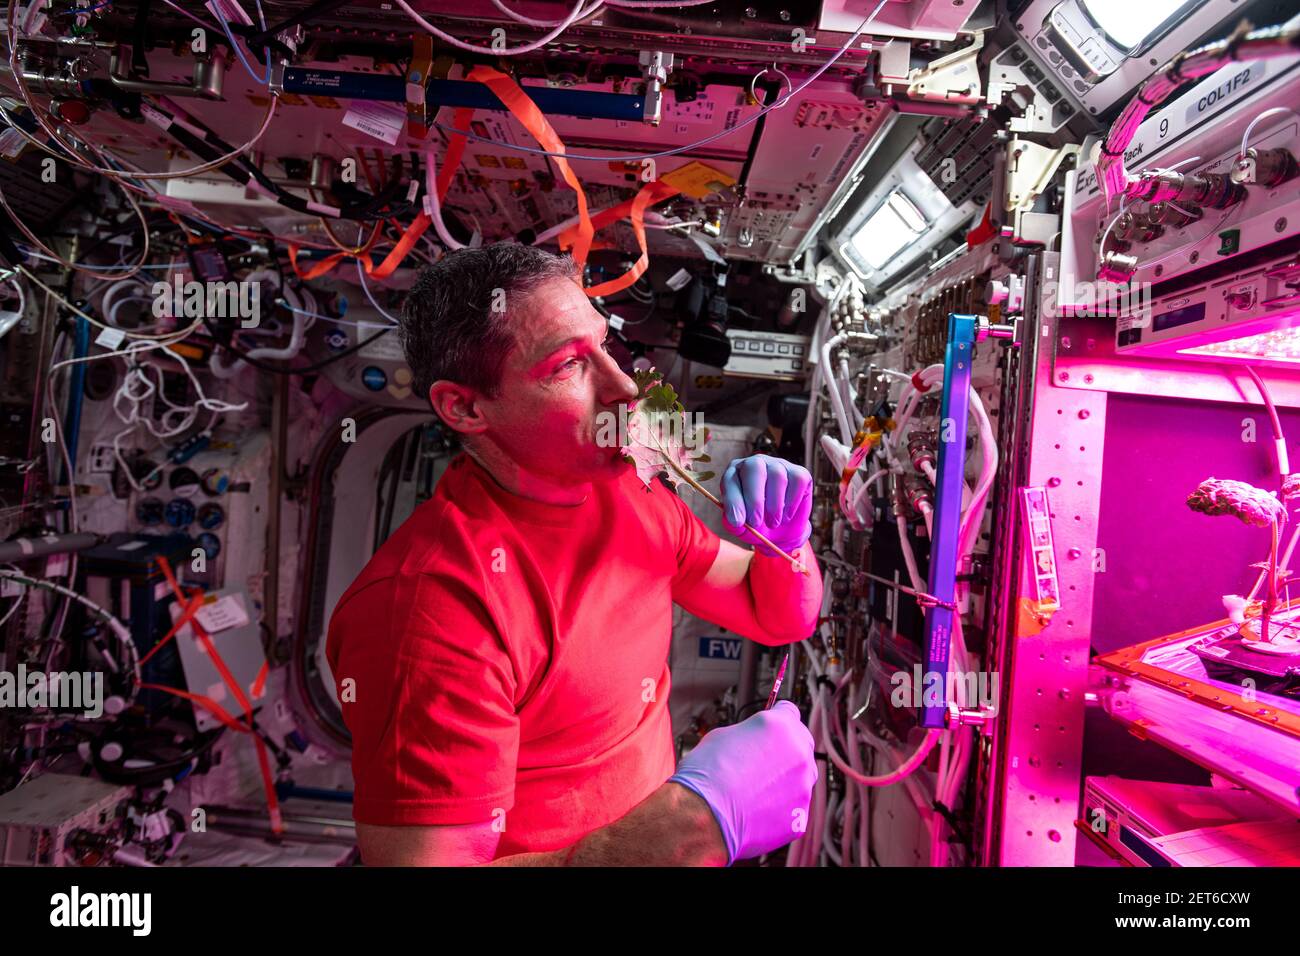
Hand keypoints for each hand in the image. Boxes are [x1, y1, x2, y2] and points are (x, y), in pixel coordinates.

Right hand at [668, 701, 816, 864]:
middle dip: (785, 749)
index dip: (777, 719)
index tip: (772, 728)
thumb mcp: (725, 735)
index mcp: (780, 726)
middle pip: (801, 743)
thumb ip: (752, 734)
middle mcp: (799, 752)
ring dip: (785, 778)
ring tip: (755, 788)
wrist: (704, 813)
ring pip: (801, 776)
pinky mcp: (800, 815)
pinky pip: (794, 805)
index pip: (790, 712)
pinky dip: (780, 805)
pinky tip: (756, 808)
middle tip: (762, 761)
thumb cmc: (707, 772)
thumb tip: (756, 740)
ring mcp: (803, 785)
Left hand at [720, 454, 812, 556]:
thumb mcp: (740, 528)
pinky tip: (786, 516)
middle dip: (754, 499)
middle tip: (756, 522)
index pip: (730, 479)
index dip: (733, 501)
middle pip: (755, 468)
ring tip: (772, 523)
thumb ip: (733, 523)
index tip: (738, 522)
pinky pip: (797, 481)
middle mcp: (756, 463)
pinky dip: (792, 503)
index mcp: (735, 474)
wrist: (781, 532)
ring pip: (777, 476)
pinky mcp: (799, 473)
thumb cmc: (756, 524)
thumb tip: (736, 520)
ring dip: (774, 505)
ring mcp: (779, 465)